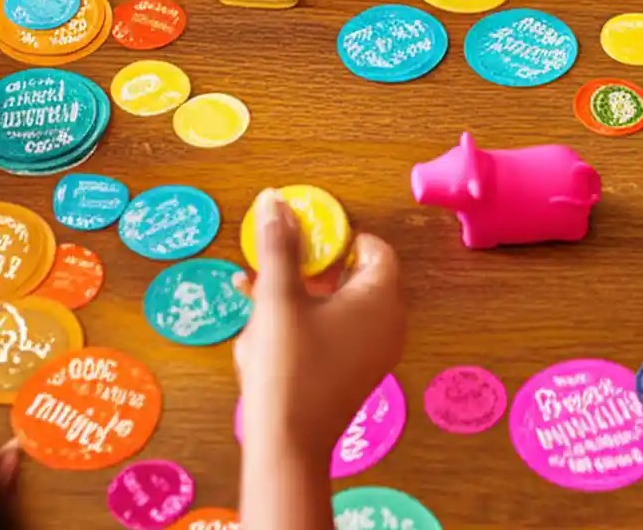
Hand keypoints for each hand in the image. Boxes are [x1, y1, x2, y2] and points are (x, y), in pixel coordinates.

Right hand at [234, 188, 404, 455]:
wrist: (288, 444)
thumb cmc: (288, 366)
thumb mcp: (278, 299)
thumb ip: (278, 246)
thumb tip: (275, 199)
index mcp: (382, 298)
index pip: (373, 247)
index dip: (337, 236)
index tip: (299, 237)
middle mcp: (388, 323)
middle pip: (354, 275)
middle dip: (309, 266)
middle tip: (272, 264)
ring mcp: (375, 351)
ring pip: (338, 304)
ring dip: (298, 293)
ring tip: (254, 292)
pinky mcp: (356, 372)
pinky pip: (335, 331)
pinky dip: (304, 321)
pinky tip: (260, 326)